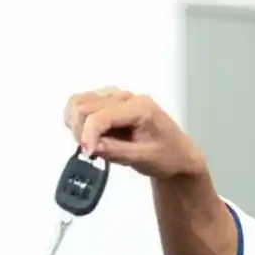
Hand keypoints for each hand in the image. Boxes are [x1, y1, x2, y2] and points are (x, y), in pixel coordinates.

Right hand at [63, 87, 206, 178]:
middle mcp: (125, 96)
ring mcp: (116, 96)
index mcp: (139, 107)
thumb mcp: (144, 158)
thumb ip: (115, 151)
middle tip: (91, 151)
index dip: (87, 135)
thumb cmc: (167, 156)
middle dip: (81, 131)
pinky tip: (91, 135)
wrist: (178, 155)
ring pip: (79, 102)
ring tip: (92, 144)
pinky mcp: (109, 102)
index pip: (100, 116)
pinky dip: (78, 120)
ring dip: (77, 125)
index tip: (88, 154)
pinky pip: (82, 104)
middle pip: (84, 106)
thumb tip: (89, 147)